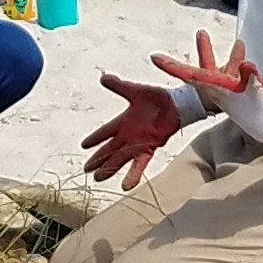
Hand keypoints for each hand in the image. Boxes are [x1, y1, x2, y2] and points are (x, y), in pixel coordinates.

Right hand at [81, 74, 181, 188]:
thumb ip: (118, 86)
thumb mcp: (134, 90)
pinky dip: (133, 174)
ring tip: (99, 178)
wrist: (178, 103)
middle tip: (86, 169)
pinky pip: (140, 163)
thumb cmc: (158, 97)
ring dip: (110, 168)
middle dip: (98, 159)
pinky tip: (126, 185)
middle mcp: (129, 134)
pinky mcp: (150, 147)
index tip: (83, 145)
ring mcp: (139, 142)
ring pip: (120, 158)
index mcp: (124, 120)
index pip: (105, 131)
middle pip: (110, 149)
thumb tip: (103, 77)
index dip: (95, 138)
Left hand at [152, 30, 262, 146]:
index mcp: (215, 88)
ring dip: (205, 50)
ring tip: (200, 32)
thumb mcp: (256, 93)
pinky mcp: (233, 85)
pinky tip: (240, 44)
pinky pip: (229, 68)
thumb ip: (251, 78)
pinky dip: (235, 57)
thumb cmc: (258, 111)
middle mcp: (215, 87)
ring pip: (210, 66)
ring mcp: (223, 86)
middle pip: (192, 71)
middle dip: (176, 63)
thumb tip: (246, 64)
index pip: (189, 75)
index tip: (155, 59)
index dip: (172, 67)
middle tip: (156, 58)